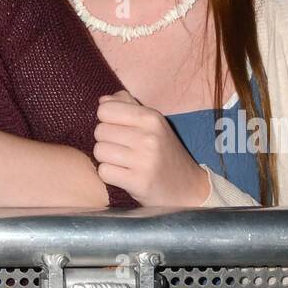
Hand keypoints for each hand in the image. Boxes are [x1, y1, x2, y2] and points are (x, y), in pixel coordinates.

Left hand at [92, 89, 209, 206]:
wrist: (188, 187)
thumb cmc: (164, 152)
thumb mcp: (153, 123)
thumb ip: (127, 106)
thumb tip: (102, 100)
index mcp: (151, 118)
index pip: (105, 109)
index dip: (106, 120)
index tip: (117, 129)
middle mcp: (149, 137)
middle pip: (100, 131)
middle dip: (105, 141)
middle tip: (121, 149)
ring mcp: (145, 161)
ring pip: (99, 151)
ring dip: (106, 159)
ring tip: (121, 162)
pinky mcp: (139, 182)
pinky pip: (104, 172)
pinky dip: (109, 175)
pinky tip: (122, 174)